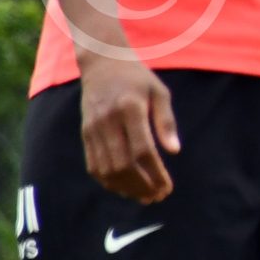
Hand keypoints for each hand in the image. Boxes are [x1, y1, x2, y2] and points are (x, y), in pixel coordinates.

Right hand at [76, 57, 179, 202]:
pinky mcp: (85, 133)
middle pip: (123, 164)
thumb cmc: (138, 79)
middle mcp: (108, 120)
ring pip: (106, 169)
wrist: (102, 63)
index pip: (143, 150)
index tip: (167, 187)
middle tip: (157, 196)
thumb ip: (166, 122)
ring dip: (125, 188)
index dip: (155, 173)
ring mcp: (93, 128)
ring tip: (144, 196)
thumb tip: (174, 151)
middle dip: (141, 186)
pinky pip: (93, 164)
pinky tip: (124, 188)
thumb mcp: (160, 93)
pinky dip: (108, 181)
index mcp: (130, 108)